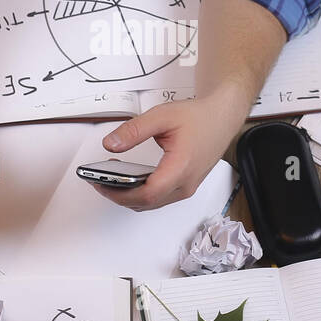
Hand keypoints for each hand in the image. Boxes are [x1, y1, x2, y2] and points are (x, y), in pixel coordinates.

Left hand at [93, 94, 243, 210]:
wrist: (222, 118)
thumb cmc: (199, 117)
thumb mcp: (162, 117)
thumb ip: (134, 131)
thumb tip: (111, 145)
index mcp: (181, 167)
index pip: (147, 194)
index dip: (120, 192)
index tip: (101, 183)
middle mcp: (185, 184)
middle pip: (146, 203)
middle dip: (119, 196)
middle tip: (98, 182)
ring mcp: (187, 187)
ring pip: (152, 204)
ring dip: (129, 196)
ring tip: (110, 180)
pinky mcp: (185, 186)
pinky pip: (159, 198)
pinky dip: (141, 193)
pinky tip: (129, 180)